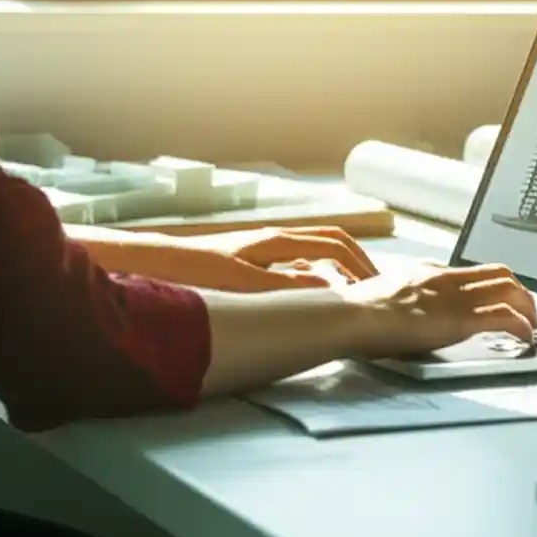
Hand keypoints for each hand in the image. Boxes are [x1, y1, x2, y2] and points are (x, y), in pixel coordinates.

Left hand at [181, 226, 378, 281]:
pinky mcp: (252, 262)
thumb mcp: (246, 284)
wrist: (160, 263)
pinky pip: (296, 265)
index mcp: (278, 242)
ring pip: (313, 254)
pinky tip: (311, 296)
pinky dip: (315, 276)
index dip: (360, 266)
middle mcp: (275, 240)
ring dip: (336, 270)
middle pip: (330, 242)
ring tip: (349, 295)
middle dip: (356, 262)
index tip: (376, 288)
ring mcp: (264, 249)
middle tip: (373, 288)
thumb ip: (288, 286)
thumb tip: (330, 288)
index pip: (334, 246)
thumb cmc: (199, 272)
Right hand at [338, 263, 536, 357]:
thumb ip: (396, 300)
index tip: (496, 299)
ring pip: (509, 288)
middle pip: (499, 272)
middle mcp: (445, 278)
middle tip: (526, 311)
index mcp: (426, 273)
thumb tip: (391, 314)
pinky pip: (504, 317)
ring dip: (528, 307)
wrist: (353, 317)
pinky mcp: (460, 319)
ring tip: (533, 325)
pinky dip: (521, 326)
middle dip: (519, 291)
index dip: (490, 285)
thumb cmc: (356, 313)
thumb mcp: (380, 297)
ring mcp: (454, 297)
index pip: (469, 272)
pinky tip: (525, 338)